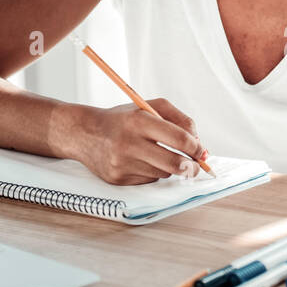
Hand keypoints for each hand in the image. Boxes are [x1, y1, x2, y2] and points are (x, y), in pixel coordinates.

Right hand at [73, 99, 206, 185]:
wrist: (84, 133)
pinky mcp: (118, 179)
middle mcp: (130, 143)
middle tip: (195, 167)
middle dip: (191, 167)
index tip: (202, 151)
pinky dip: (151, 172)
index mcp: (140, 120)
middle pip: (174, 163)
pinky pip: (148, 180)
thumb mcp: (149, 107)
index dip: (197, 148)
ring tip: (155, 154)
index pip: (180, 139)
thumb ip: (179, 119)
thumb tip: (199, 143)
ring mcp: (123, 163)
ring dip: (167, 167)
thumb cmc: (122, 119)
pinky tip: (139, 162)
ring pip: (162, 173)